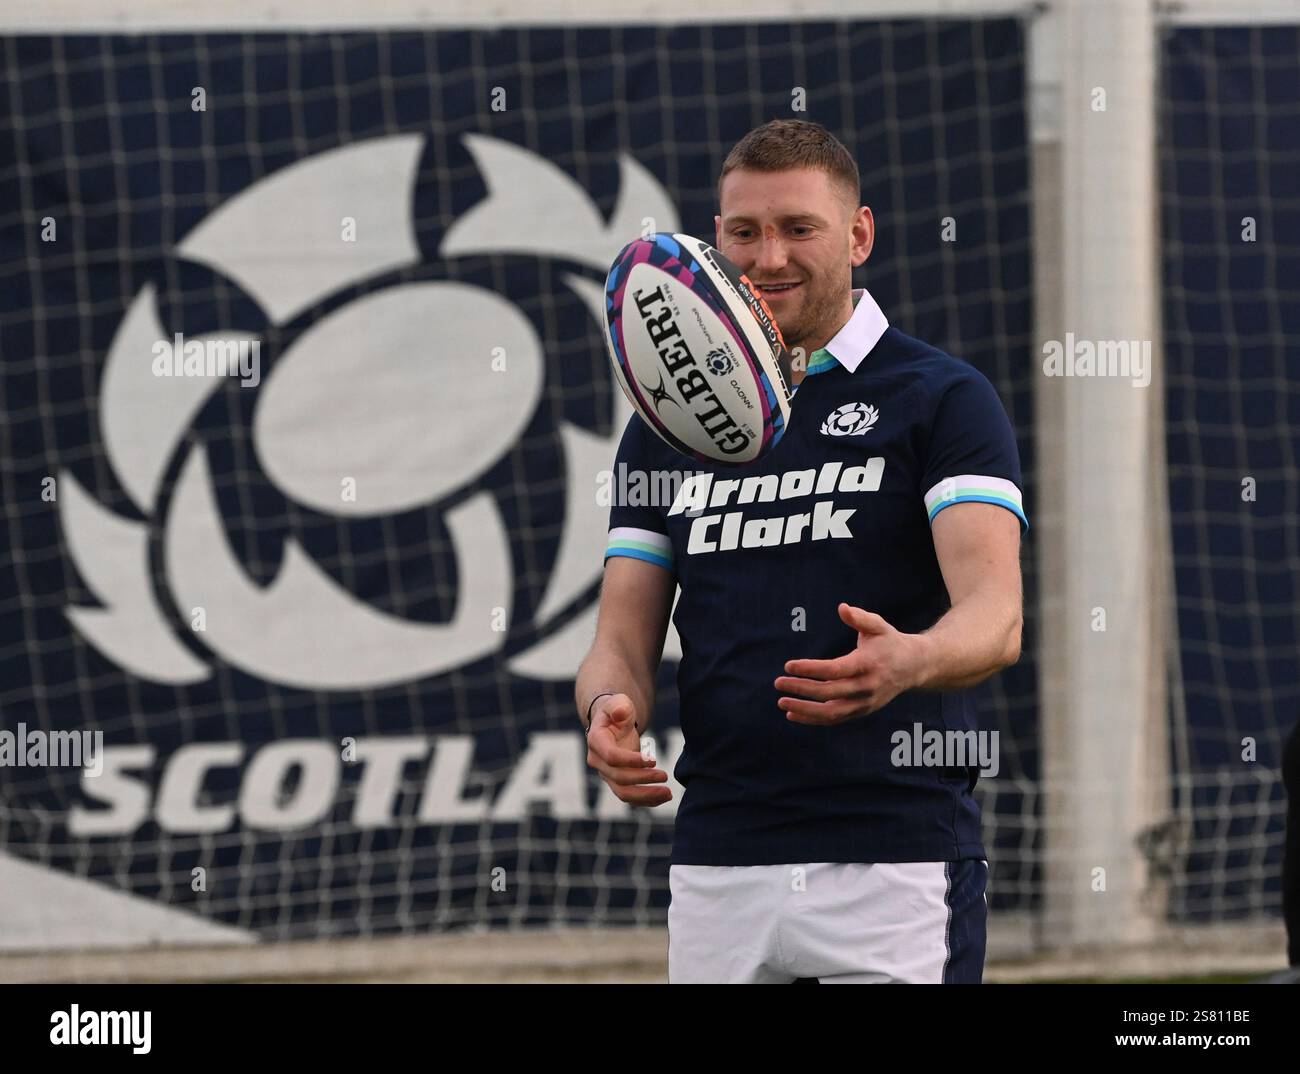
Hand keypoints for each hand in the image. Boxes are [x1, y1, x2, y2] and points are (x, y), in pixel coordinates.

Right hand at [585, 693, 671, 806]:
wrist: (613, 722)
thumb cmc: (617, 710)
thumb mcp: (619, 702)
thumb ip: (619, 706)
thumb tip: (621, 713)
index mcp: (596, 741)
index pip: (612, 757)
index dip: (631, 761)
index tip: (653, 760)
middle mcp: (597, 761)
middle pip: (619, 778)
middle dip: (643, 779)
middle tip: (665, 776)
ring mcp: (606, 773)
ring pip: (623, 793)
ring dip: (646, 796)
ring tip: (668, 793)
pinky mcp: (617, 781)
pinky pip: (630, 796)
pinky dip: (647, 800)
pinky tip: (663, 797)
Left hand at [774, 603, 924, 725]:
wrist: (915, 667)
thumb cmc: (890, 642)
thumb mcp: (878, 625)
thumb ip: (860, 618)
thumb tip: (842, 608)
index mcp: (868, 664)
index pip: (834, 670)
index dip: (810, 669)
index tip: (789, 665)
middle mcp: (866, 687)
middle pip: (828, 692)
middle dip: (801, 688)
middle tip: (778, 682)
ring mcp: (865, 703)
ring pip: (831, 713)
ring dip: (804, 710)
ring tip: (782, 702)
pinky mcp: (862, 712)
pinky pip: (835, 719)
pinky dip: (813, 719)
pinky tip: (793, 714)